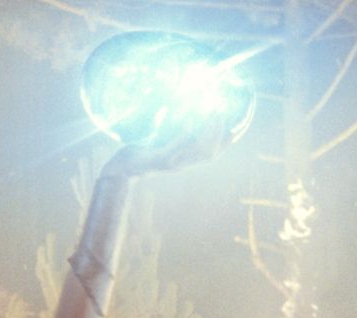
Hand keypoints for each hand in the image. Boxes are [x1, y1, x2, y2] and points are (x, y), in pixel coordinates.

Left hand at [105, 119, 233, 177]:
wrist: (119, 169)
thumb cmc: (138, 152)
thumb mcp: (157, 139)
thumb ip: (168, 128)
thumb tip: (178, 109)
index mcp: (183, 160)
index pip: (211, 154)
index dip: (225, 144)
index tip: (236, 129)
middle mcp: (181, 164)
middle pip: (209, 153)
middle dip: (220, 134)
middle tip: (223, 112)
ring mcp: (171, 163)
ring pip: (198, 150)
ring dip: (208, 131)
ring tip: (213, 113)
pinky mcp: (159, 160)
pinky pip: (176, 147)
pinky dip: (184, 133)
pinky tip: (189, 119)